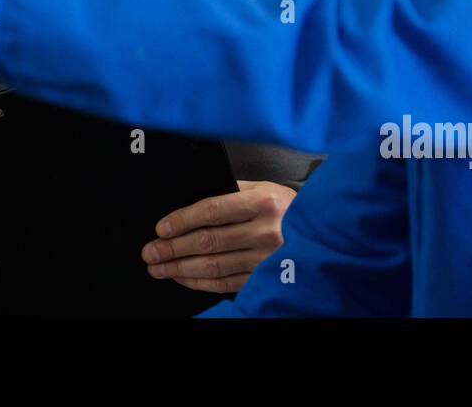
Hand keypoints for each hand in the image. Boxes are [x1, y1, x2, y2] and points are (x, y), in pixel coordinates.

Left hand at [141, 180, 295, 293]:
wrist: (320, 229)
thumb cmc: (285, 206)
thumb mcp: (262, 188)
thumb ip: (230, 191)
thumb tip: (188, 204)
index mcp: (262, 202)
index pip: (212, 211)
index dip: (182, 221)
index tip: (161, 228)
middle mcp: (265, 231)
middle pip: (209, 242)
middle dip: (173, 248)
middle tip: (151, 251)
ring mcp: (266, 258)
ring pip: (214, 266)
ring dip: (181, 268)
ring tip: (160, 267)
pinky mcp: (265, 278)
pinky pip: (226, 283)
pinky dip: (200, 282)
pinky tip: (183, 277)